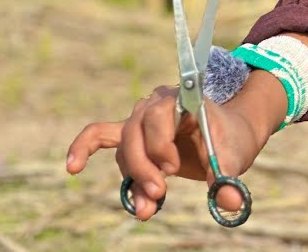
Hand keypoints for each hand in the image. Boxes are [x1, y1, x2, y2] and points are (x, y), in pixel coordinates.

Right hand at [65, 85, 266, 220]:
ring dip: (133, 177)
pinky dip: (84, 149)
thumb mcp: (235, 157)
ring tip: (148, 209)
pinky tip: (73, 168)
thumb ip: (228, 178)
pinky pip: (99, 136)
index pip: (158, 114)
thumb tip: (231, 203)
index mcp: (184, 99)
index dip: (159, 143)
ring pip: (124, 147)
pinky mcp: (132, 136)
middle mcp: (158, 104)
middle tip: (159, 194)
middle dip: (143, 168)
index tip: (172, 169)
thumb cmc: (231, 141)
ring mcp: (141, 119)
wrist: (229, 135)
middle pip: (135, 133)